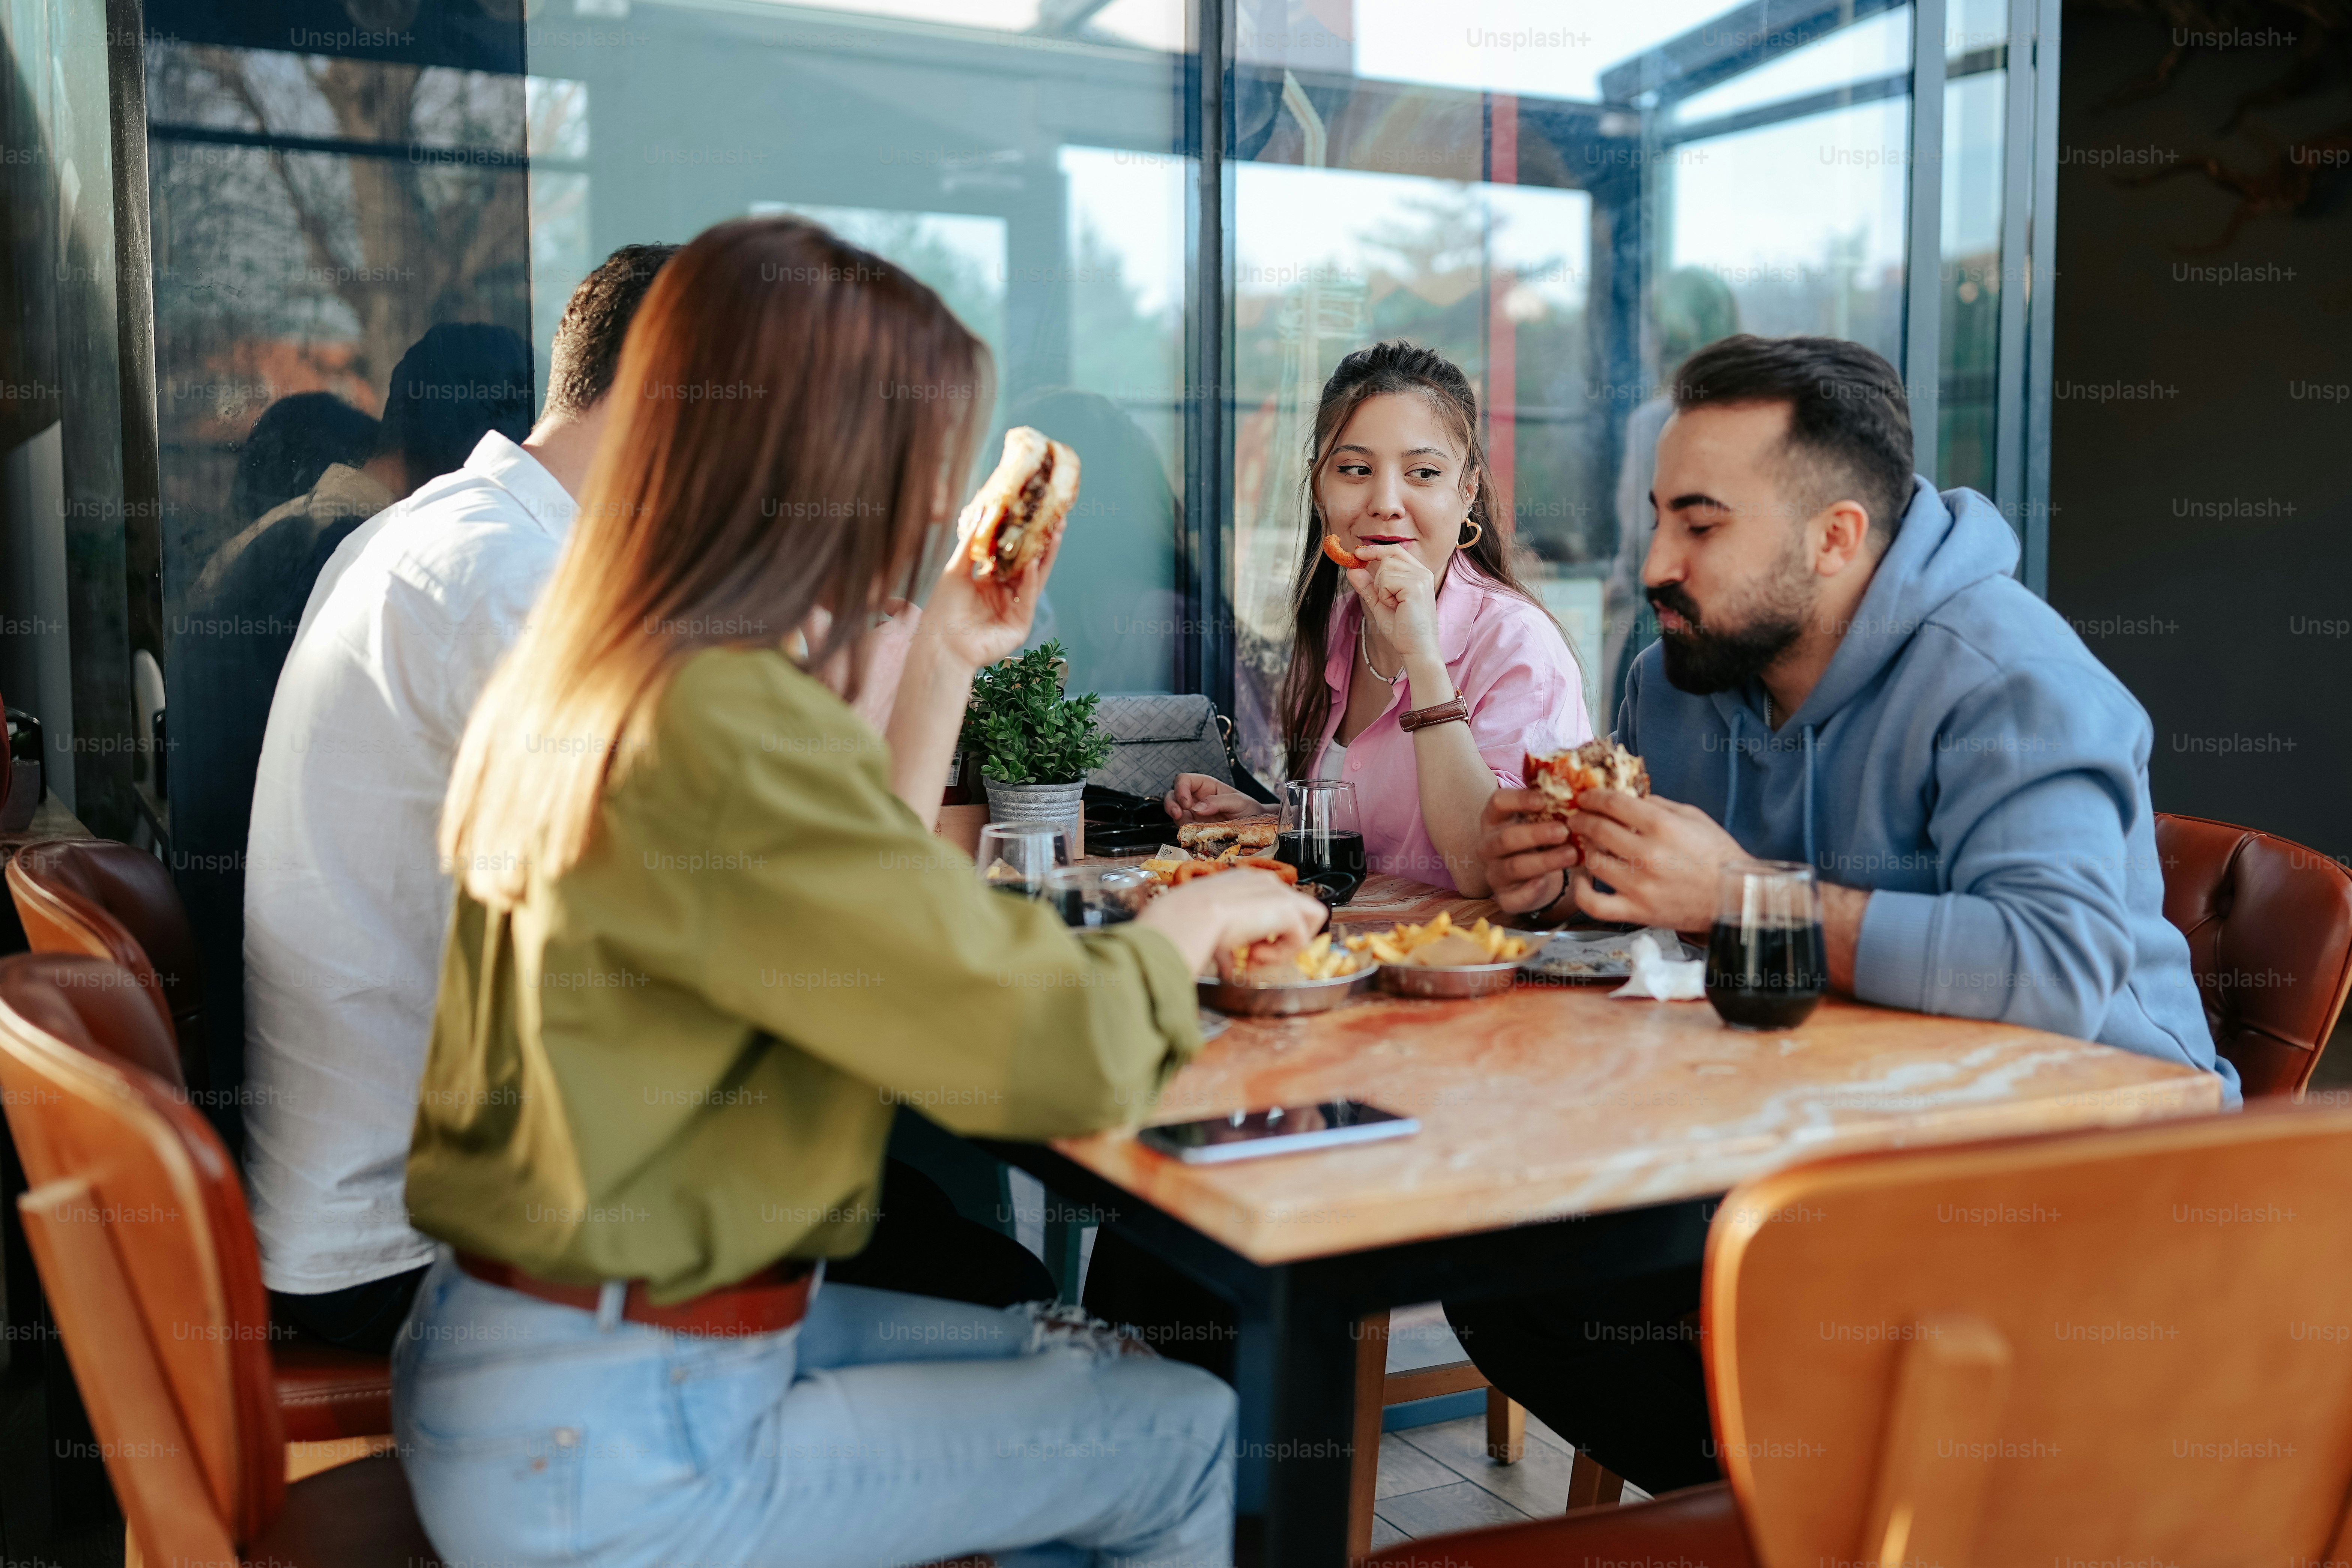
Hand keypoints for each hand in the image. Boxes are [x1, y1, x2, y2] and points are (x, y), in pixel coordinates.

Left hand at [914, 522, 1063, 670]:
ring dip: (1045, 557)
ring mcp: (1014, 610)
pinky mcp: (1019, 625)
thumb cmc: (942, 610)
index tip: (1033, 516)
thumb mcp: (955, 571)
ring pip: (1034, 579)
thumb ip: (971, 545)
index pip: (1012, 555)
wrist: (940, 645)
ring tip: (1055, 533)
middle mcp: (1004, 595)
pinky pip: (1027, 599)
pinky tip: (1032, 563)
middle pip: (1028, 565)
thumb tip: (982, 513)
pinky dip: (1030, 581)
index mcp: (989, 582)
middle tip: (1056, 519)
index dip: (1023, 537)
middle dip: (1042, 543)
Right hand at [1133, 869, 1328, 976]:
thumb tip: (1226, 967)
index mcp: (1243, 882)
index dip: (1263, 934)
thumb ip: (1225, 946)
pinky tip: (1256, 957)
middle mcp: (1263, 882)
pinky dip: (1282, 954)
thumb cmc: (1186, 923)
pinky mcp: (1287, 908)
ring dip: (1285, 946)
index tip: (1244, 953)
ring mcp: (1277, 892)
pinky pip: (1302, 937)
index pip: (1271, 904)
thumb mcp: (1208, 929)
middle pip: (1293, 912)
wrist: (1188, 919)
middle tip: (1252, 957)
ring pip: (1308, 920)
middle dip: (1278, 940)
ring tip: (1257, 957)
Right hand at [1165, 773, 1261, 824]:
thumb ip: (1219, 801)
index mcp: (1206, 786)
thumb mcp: (1238, 802)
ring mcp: (1194, 814)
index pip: (1185, 780)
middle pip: (1173, 794)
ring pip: (1175, 812)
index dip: (1181, 788)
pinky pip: (1183, 828)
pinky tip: (1192, 833)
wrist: (1256, 828)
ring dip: (1176, 818)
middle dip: (1171, 804)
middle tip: (1178, 814)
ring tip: (1186, 825)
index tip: (1187, 803)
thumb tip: (1198, 807)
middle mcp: (1197, 798)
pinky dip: (1183, 831)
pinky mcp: (1195, 828)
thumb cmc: (1249, 809)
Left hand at [1345, 544, 1440, 666]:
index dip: (1375, 550)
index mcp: (1418, 574)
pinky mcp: (1416, 585)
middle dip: (1378, 578)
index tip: (1358, 554)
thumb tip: (1352, 569)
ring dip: (1381, 589)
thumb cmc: (1402, 630)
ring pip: (1384, 568)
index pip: (1395, 551)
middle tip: (1386, 600)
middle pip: (1388, 556)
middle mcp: (1422, 572)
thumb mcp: (1380, 603)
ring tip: (1394, 605)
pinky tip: (1396, 607)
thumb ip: (1367, 586)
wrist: (1416, 649)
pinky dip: (1384, 595)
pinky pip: (1385, 579)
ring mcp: (1421, 577)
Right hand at [1477, 788, 1582, 913]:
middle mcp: (1488, 845)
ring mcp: (1493, 873)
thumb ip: (1555, 806)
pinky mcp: (1504, 897)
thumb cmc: (1542, 839)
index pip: (1498, 802)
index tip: (1544, 800)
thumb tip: (1585, 791)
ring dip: (1542, 861)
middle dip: (1535, 834)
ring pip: (1512, 867)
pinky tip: (1547, 882)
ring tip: (1571, 855)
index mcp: (1495, 819)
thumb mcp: (1544, 819)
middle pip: (1505, 838)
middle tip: (1563, 831)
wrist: (1538, 875)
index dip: (1518, 800)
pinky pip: (1512, 897)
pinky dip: (1530, 890)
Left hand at [1564, 790, 1746, 931]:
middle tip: (1577, 818)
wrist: (1735, 897)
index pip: (1614, 804)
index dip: (1594, 798)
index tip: (1586, 798)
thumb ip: (1659, 805)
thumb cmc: (1718, 855)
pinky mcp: (1637, 911)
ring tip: (1587, 844)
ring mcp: (1640, 886)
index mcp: (1662, 826)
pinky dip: (1582, 891)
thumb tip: (1629, 798)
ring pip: (1593, 861)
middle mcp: (1648, 854)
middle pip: (1598, 829)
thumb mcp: (1693, 817)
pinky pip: (1595, 904)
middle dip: (1582, 819)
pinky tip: (1582, 879)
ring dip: (1585, 849)